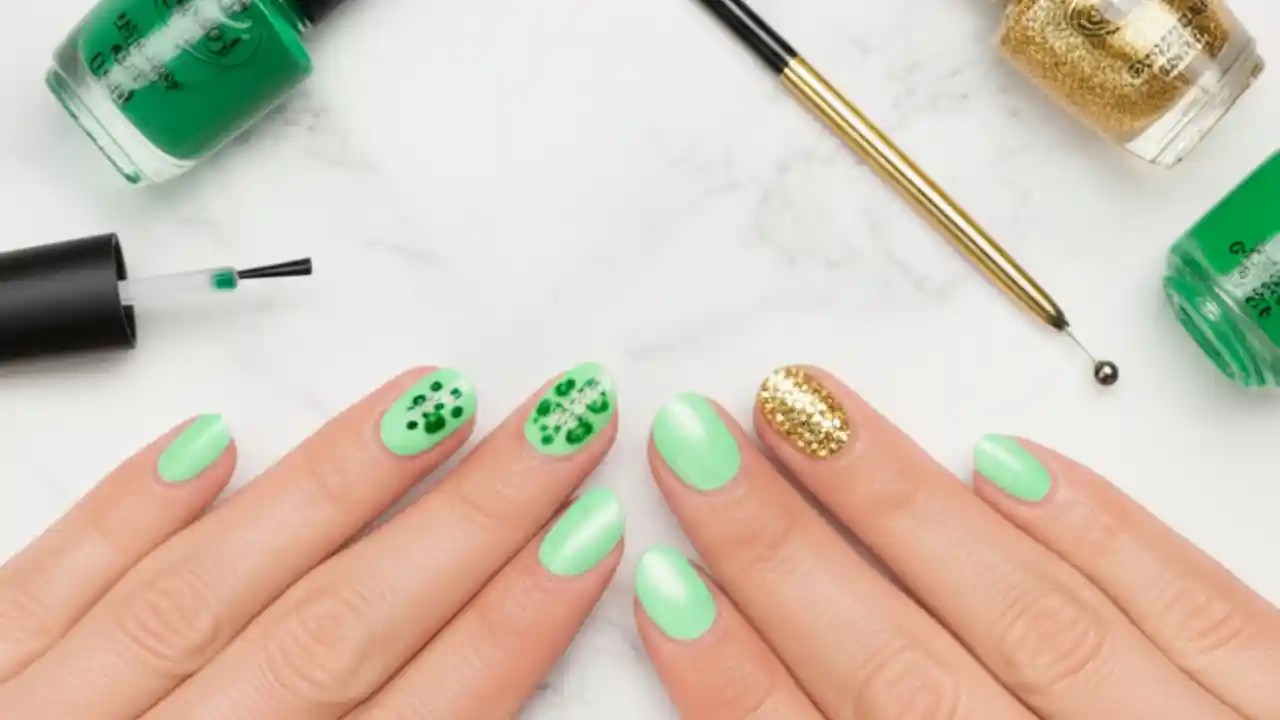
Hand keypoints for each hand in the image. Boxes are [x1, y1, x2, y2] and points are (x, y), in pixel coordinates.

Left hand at [0, 364, 622, 718]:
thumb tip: (466, 704)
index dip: (512, 625)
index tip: (587, 537)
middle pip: (337, 633)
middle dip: (466, 522)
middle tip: (555, 424)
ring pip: (207, 590)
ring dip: (329, 487)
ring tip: (426, 403)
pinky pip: (37, 592)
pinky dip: (119, 516)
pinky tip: (202, 443)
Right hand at [638, 365, 1279, 718]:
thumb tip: (776, 704)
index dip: (734, 675)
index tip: (663, 582)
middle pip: (903, 675)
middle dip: (786, 555)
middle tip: (700, 443)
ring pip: (1033, 615)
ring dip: (908, 505)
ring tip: (815, 412)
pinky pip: (1205, 612)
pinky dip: (1103, 531)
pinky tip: (1013, 463)